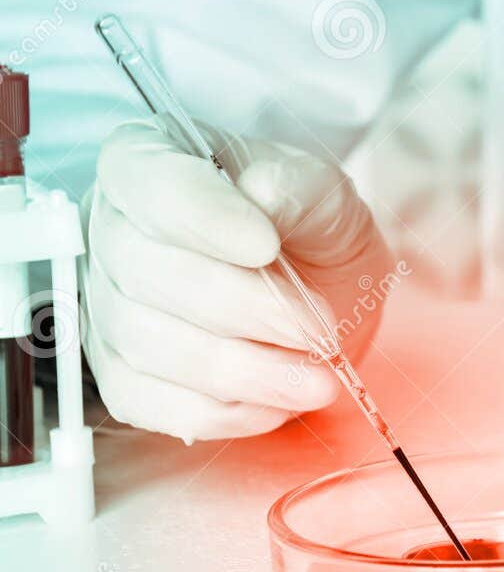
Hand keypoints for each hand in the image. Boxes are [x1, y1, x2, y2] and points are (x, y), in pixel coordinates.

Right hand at [83, 119, 393, 440]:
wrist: (326, 288)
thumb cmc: (310, 227)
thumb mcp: (323, 191)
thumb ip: (296, 186)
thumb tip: (261, 193)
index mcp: (148, 161)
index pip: (153, 185)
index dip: (205, 220)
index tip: (266, 246)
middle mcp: (112, 230)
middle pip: (148, 274)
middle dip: (244, 309)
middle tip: (317, 328)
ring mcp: (108, 305)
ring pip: (149, 344)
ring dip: (242, 370)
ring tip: (316, 379)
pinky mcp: (121, 371)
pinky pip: (147, 402)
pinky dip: (218, 410)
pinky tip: (276, 404)